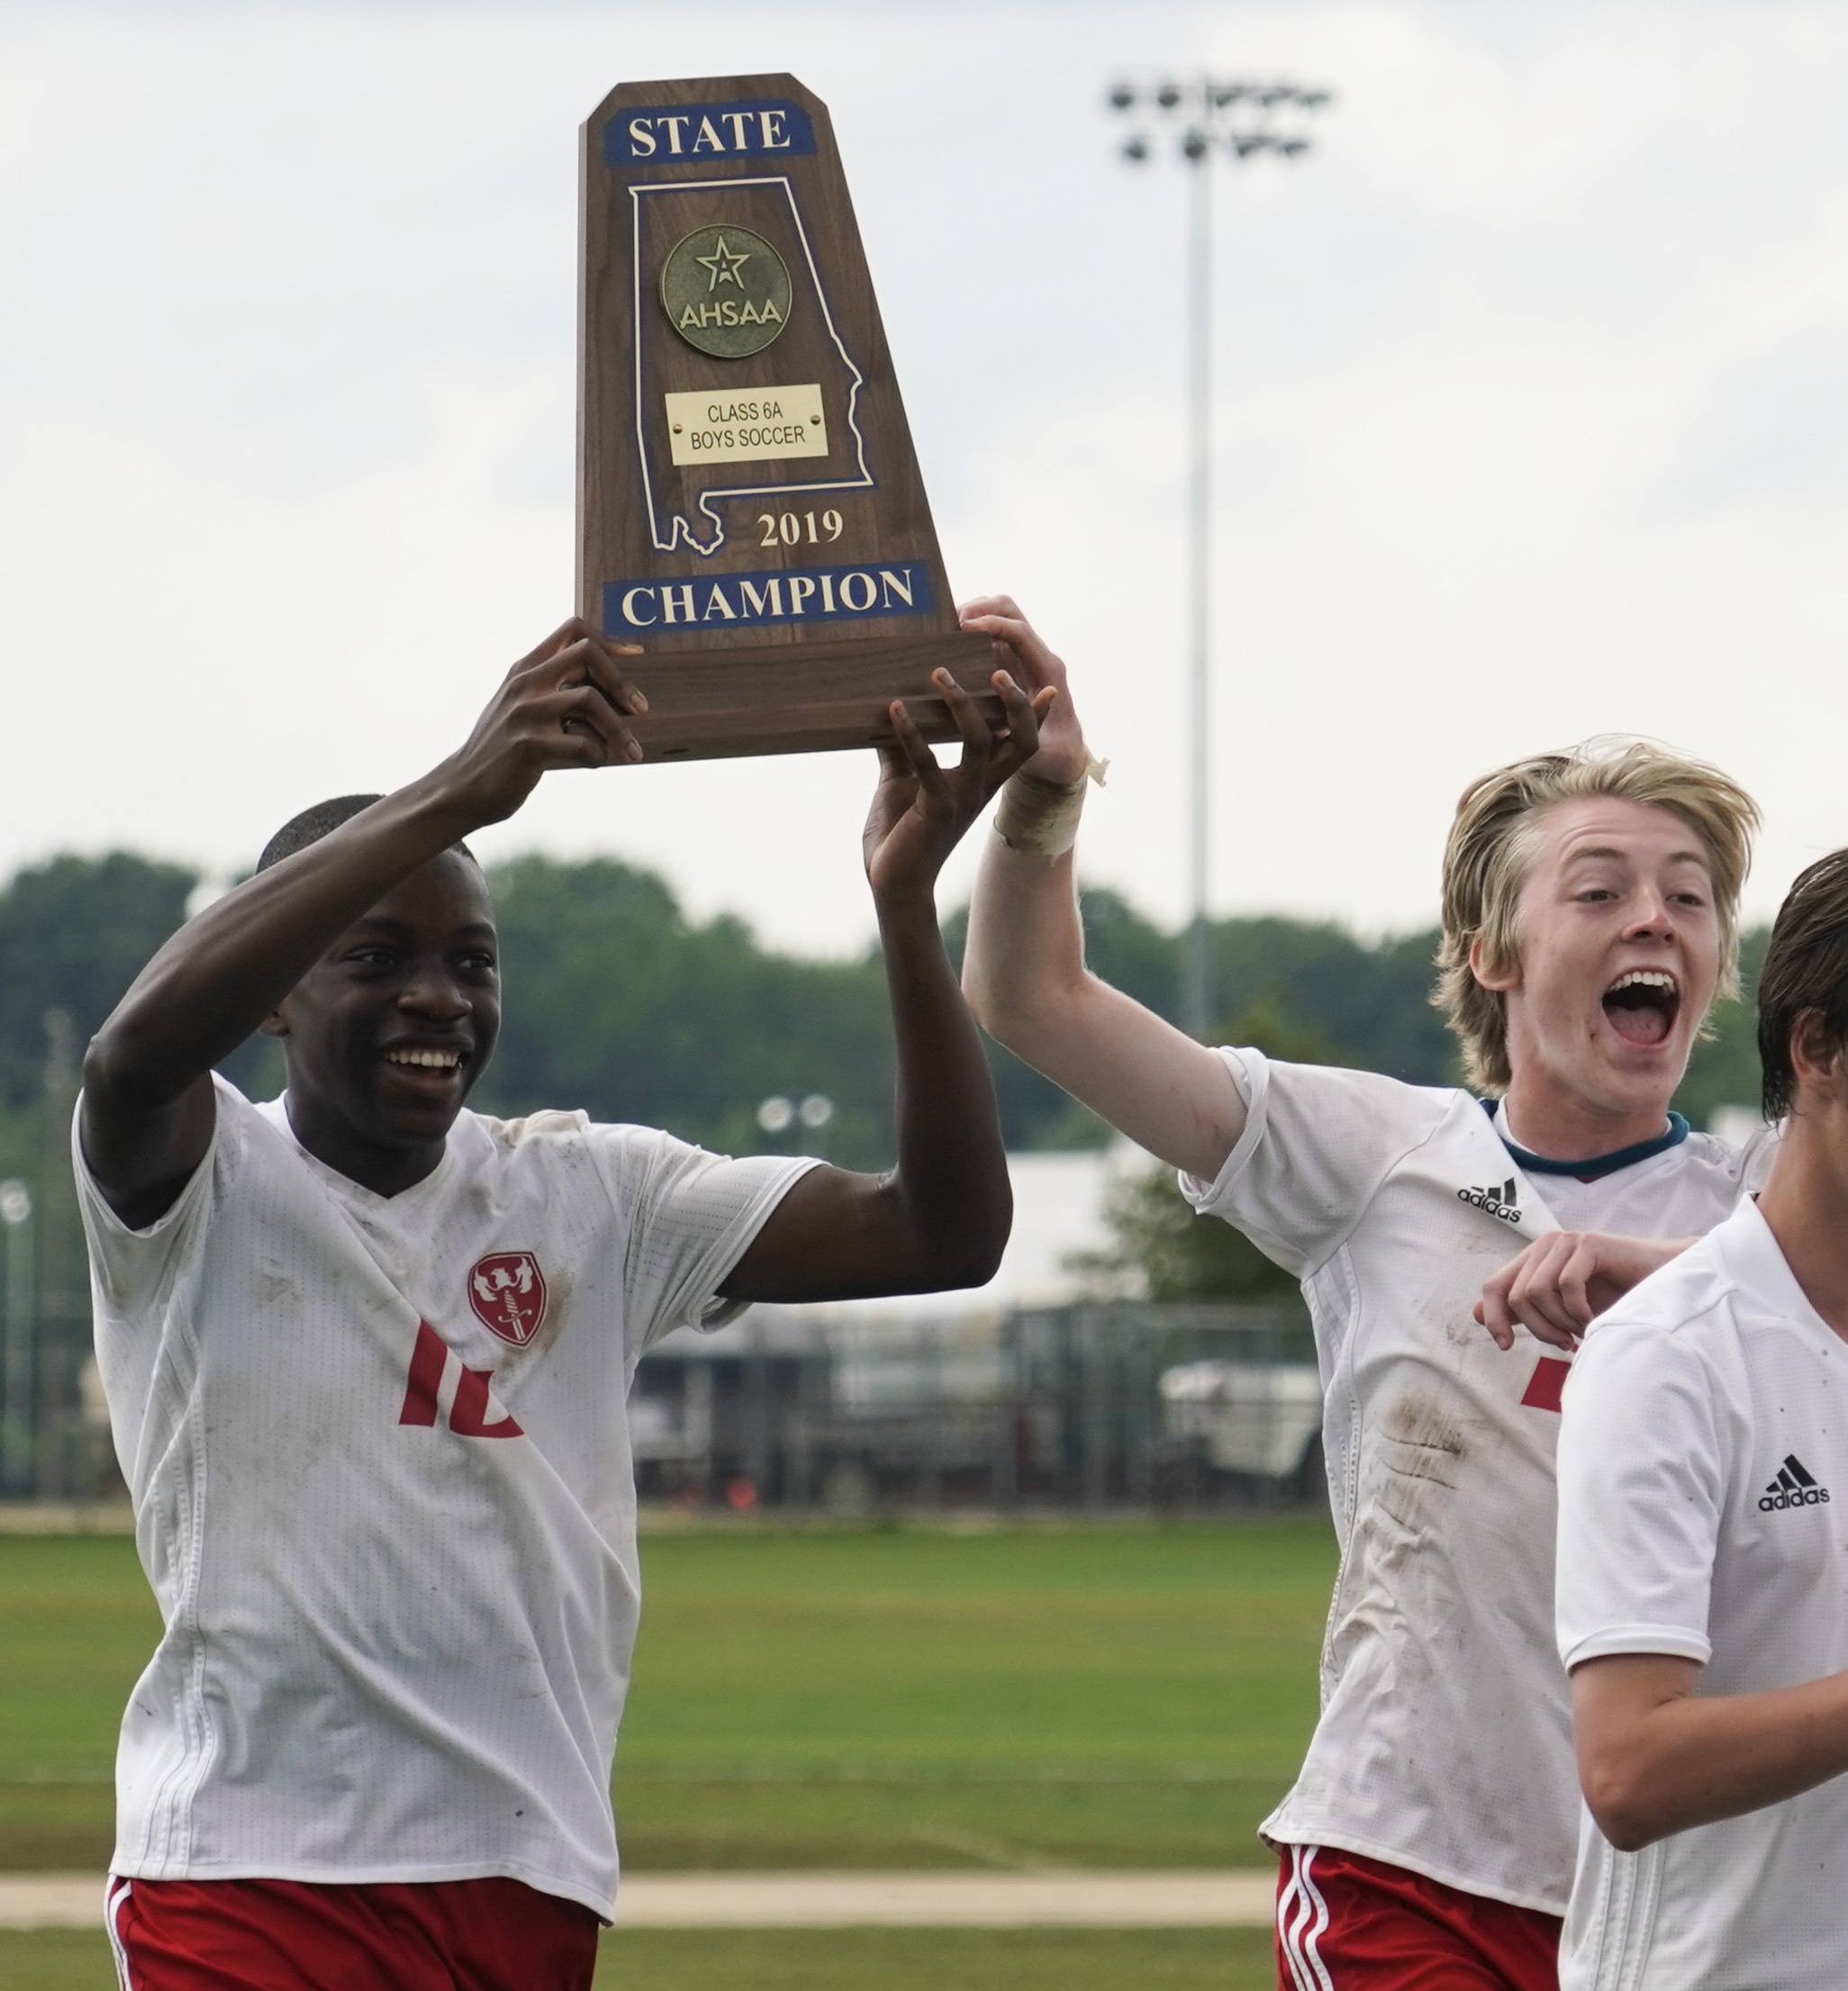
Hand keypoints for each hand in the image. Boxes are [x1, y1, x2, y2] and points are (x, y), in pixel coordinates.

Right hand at [441, 618, 647, 825]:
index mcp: (525, 669)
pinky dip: (599, 755)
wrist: (463, 789)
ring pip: (590, 701)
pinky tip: (595, 762)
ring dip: (619, 730)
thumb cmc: (502, 750)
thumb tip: (607, 687)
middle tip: (639, 709)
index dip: (609, 641)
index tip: (635, 657)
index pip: (571, 630)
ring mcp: (525, 713)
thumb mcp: (519, 706)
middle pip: (587, 654)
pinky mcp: (529, 746)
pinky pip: (583, 745)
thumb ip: (550, 689)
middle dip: (621, 682)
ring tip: (631, 752)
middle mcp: (525, 684)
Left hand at [863, 668, 1054, 902]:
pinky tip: (894, 710)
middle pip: (1020, 740)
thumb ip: (902, 748)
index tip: (1047, 687)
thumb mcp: (903, 781)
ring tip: (938, 673)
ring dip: (960, 704)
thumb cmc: (900, 832)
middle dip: (1014, 703)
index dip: (1035, 717)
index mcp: (982, 781)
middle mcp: (981, 788)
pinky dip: (911, 732)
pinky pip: (928, 762)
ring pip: (979, 741)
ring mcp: (963, 798)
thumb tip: (889, 709)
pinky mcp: (937, 809)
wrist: (892, 883)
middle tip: (997, 669)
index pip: (1020, 743)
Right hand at [957, 595, 1087, 785]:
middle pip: (1009, 609)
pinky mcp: (1007, 660)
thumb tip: (1000, 728)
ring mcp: (1020, 654)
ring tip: (945, 630)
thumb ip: (1027, 739)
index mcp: (1046, 670)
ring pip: (998, 614)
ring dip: (972, 613)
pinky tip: (948, 641)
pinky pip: (988, 631)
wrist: (1064, 749)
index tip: (964, 628)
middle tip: (949, 623)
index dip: (992, 624)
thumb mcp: (1043, 750)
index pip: (1020, 632)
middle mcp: (1036, 655)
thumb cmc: (1054, 751)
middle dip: (979, 608)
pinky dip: (969, 627)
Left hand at [1474, 1231, 1694, 1350]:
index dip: (1492, 1318)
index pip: (1493, 1286)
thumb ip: (1523, 1308)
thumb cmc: (1615, 1297)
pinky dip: (1579, 1312)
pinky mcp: (1590, 1244)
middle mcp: (1545, 1246)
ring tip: (1583, 1329)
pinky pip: (1567, 1285)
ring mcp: (1566, 1241)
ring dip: (1561, 1322)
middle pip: (1514, 1295)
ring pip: (1536, 1291)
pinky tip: (1595, 1320)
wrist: (1663, 1281)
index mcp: (1533, 1260)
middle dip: (1538, 1329)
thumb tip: (1476, 1313)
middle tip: (1564, 1343)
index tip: (1506, 1346)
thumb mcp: (1561, 1308)